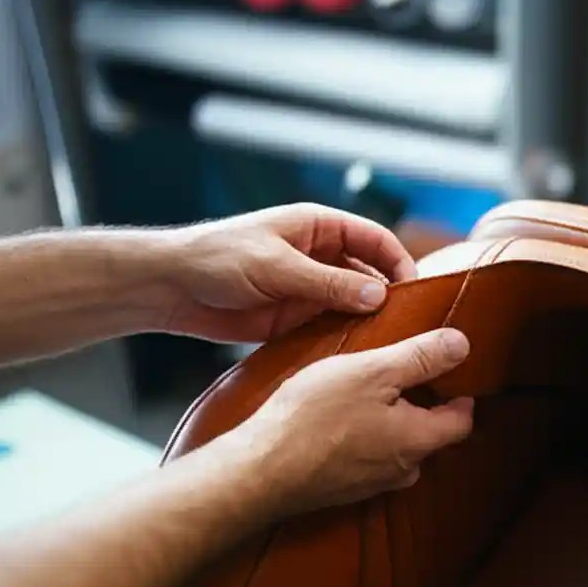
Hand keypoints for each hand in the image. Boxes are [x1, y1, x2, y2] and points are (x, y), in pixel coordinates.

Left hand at [155, 204, 417, 341]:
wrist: (171, 288)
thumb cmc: (218, 257)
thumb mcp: (278, 266)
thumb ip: (329, 283)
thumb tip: (378, 297)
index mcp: (319, 227)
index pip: (375, 240)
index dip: (399, 262)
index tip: (416, 291)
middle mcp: (320, 256)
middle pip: (370, 275)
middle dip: (388, 297)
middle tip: (408, 327)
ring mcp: (308, 288)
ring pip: (352, 305)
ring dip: (367, 323)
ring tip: (388, 346)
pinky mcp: (294, 318)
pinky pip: (329, 328)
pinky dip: (343, 340)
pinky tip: (355, 358)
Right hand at [222, 328, 473, 516]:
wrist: (259, 471)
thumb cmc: (313, 419)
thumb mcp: (372, 372)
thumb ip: (420, 358)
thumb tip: (463, 345)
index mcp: (417, 441)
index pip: (462, 421)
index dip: (462, 394)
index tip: (454, 373)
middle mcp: (401, 470)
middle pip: (430, 435)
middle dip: (425, 406)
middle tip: (408, 376)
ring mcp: (371, 484)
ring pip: (397, 448)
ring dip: (391, 422)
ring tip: (369, 394)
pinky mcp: (342, 489)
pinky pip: (367, 459)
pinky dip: (363, 438)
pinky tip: (339, 419)